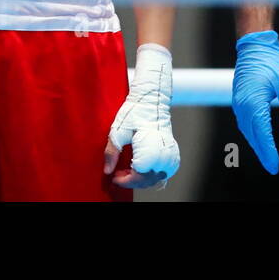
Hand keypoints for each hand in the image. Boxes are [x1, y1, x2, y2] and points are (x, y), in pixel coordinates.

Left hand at [106, 44, 180, 187]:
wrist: (152, 99)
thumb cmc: (134, 111)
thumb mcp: (118, 130)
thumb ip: (112, 152)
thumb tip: (107, 171)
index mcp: (150, 147)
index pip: (139, 175)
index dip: (125, 180)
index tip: (114, 177)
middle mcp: (163, 152)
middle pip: (148, 179)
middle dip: (132, 180)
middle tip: (118, 174)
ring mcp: (170, 152)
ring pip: (156, 177)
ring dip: (142, 178)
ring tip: (128, 171)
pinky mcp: (171, 152)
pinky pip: (163, 171)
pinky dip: (151, 174)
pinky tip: (140, 169)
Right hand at [232, 30, 278, 173]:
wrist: (254, 47)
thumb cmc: (272, 62)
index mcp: (254, 103)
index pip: (262, 134)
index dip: (269, 151)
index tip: (275, 165)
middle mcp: (243, 106)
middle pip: (253, 136)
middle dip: (263, 153)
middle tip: (272, 167)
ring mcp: (238, 103)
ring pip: (247, 130)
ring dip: (256, 144)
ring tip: (267, 157)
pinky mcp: (239, 100)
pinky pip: (244, 122)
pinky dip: (251, 133)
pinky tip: (258, 138)